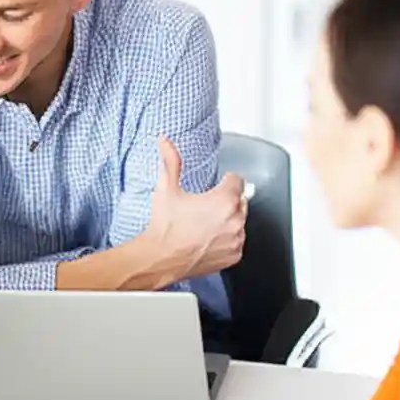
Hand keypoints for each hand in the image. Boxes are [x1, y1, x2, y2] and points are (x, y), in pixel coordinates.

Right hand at [143, 136, 246, 281]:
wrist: (160, 258)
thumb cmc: (164, 227)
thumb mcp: (166, 189)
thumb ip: (170, 162)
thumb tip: (165, 141)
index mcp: (224, 200)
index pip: (237, 181)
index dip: (225, 181)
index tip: (218, 185)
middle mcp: (235, 220)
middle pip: (240, 201)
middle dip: (226, 201)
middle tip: (206, 207)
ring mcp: (236, 240)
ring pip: (240, 222)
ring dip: (228, 220)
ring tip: (204, 225)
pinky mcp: (234, 255)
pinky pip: (237, 241)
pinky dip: (227, 239)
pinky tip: (208, 239)